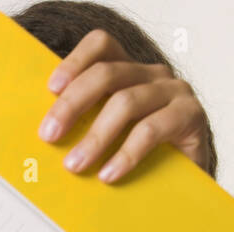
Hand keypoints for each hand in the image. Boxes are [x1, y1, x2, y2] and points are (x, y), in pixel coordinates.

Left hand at [38, 29, 212, 182]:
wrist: (183, 183)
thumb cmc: (138, 156)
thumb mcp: (106, 136)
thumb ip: (82, 125)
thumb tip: (42, 136)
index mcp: (127, 71)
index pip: (101, 45)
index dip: (75, 61)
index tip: (51, 89)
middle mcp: (151, 74)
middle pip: (107, 73)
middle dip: (72, 104)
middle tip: (49, 135)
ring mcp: (174, 91)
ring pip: (126, 102)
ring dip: (95, 137)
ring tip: (74, 165)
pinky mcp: (190, 115)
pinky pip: (151, 130)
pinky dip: (126, 154)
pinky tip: (108, 174)